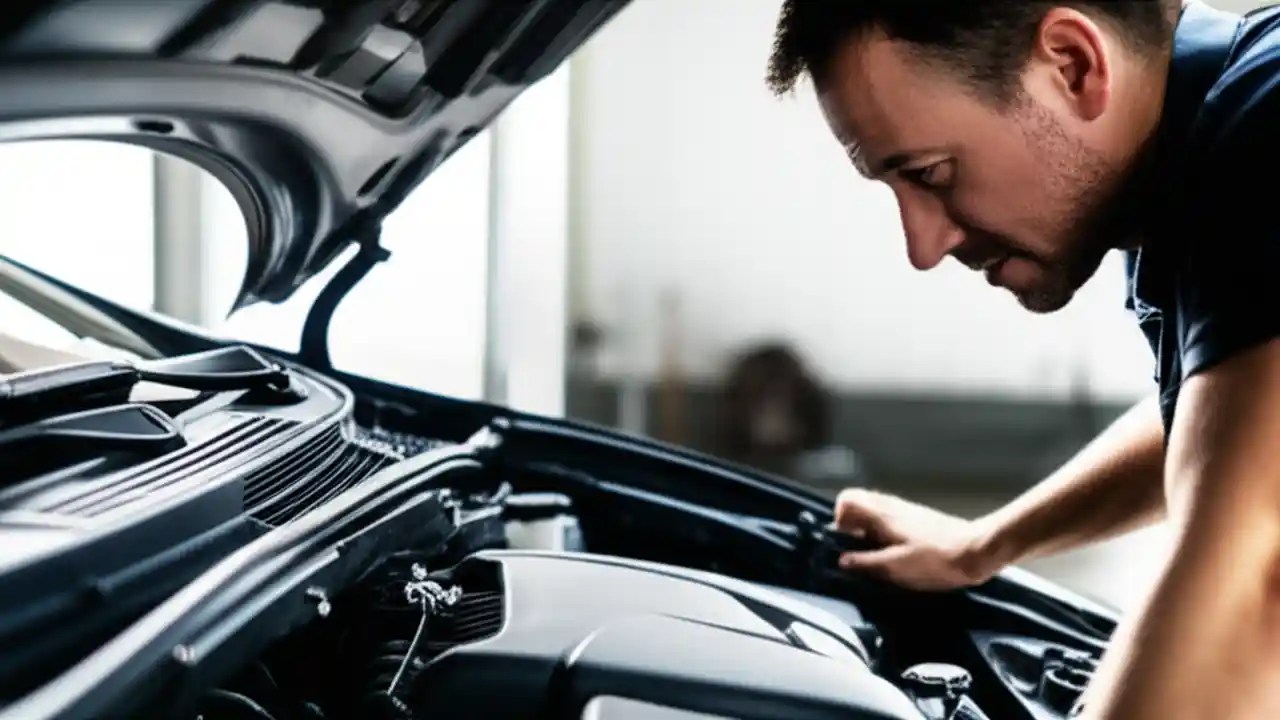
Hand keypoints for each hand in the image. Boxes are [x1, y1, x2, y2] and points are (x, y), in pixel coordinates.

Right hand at [833, 488, 997, 590]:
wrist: (976, 550)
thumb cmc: (935, 559)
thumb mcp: (896, 566)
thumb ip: (866, 562)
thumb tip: (842, 560)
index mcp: (881, 513)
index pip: (846, 499)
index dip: (839, 519)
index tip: (846, 542)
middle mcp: (890, 505)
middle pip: (857, 506)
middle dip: (852, 528)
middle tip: (860, 552)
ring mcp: (904, 510)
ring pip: (873, 515)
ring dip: (868, 533)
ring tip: (878, 556)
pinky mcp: (916, 518)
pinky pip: (889, 520)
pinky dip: (884, 534)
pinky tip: (897, 554)